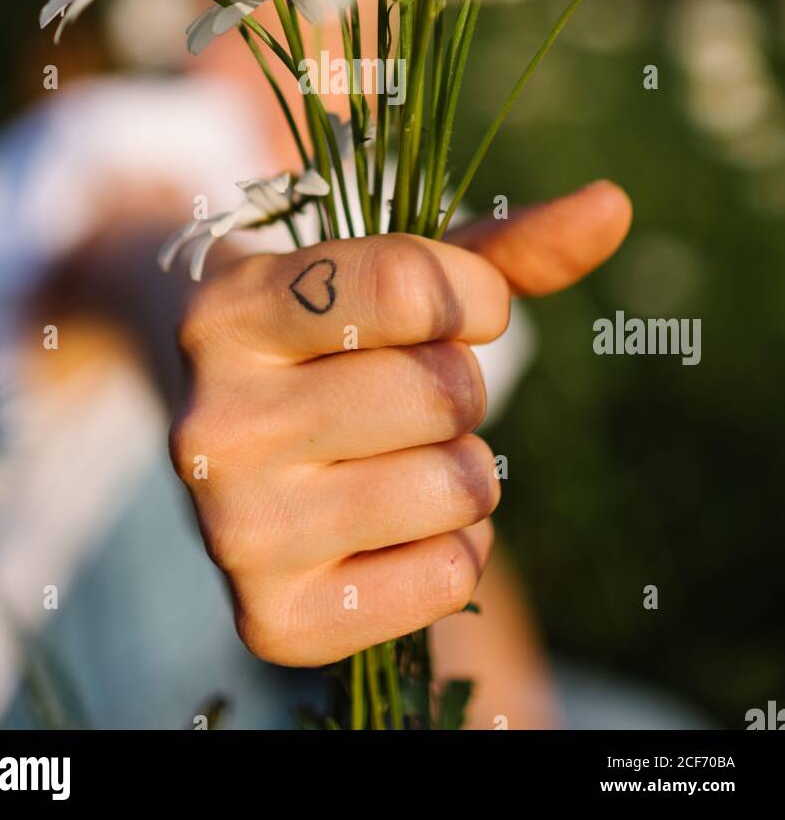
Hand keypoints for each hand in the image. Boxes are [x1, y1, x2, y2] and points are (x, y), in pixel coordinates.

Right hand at [171, 180, 630, 665]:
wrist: (230, 444)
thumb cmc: (330, 341)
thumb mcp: (391, 278)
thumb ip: (503, 248)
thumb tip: (613, 206)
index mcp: (227, 313)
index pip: (411, 287)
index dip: (472, 296)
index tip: (455, 309)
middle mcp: (213, 423)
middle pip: (442, 392)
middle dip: (460, 387)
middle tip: (407, 393)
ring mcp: (234, 529)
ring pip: (456, 487)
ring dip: (463, 469)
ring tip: (399, 456)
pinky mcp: (273, 620)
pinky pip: (446, 577)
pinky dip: (453, 548)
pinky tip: (396, 526)